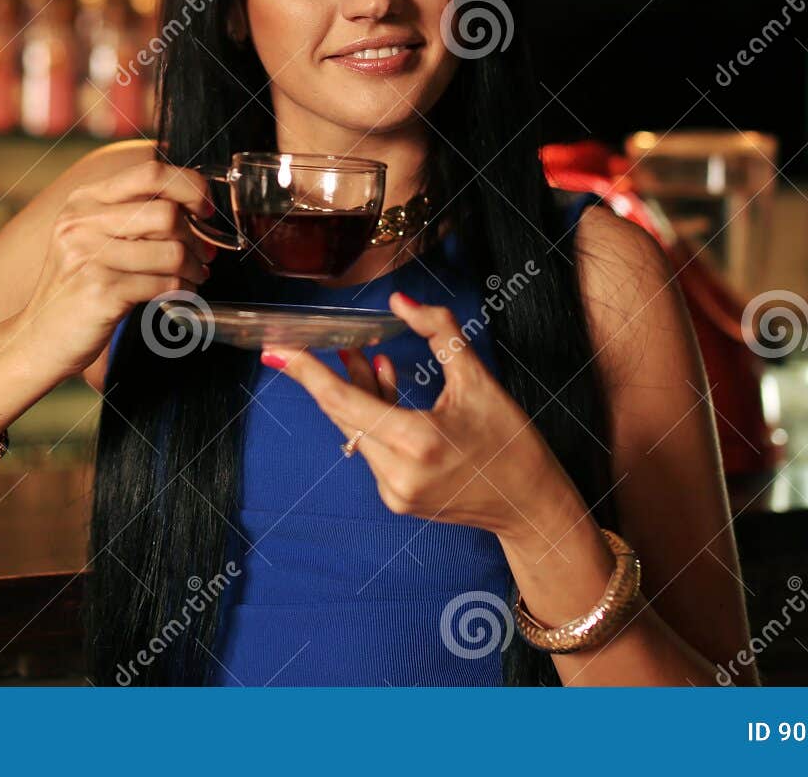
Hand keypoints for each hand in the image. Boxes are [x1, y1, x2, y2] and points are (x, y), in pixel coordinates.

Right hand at [17, 158, 216, 379]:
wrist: (37, 339)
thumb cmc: (76, 287)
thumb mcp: (91, 238)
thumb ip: (131, 215)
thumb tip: (194, 206)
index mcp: (84, 200)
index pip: (150, 172)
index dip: (190, 186)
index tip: (204, 210)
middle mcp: (82, 222)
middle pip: (167, 213)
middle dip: (196, 237)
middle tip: (204, 255)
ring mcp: (89, 256)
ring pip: (172, 251)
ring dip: (195, 267)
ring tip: (194, 276)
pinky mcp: (100, 291)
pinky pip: (165, 284)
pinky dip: (183, 290)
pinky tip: (180, 294)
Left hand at [261, 291, 575, 540]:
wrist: (530, 507)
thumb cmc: (511, 442)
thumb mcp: (479, 378)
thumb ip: (439, 330)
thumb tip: (399, 300)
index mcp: (418, 441)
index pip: (344, 402)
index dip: (307, 373)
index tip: (278, 352)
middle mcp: (398, 473)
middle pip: (344, 415)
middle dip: (332, 376)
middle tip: (325, 342)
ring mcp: (393, 492)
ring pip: (356, 431)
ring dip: (357, 395)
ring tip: (366, 359)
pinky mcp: (395, 500)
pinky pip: (370, 450)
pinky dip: (373, 420)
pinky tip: (386, 391)